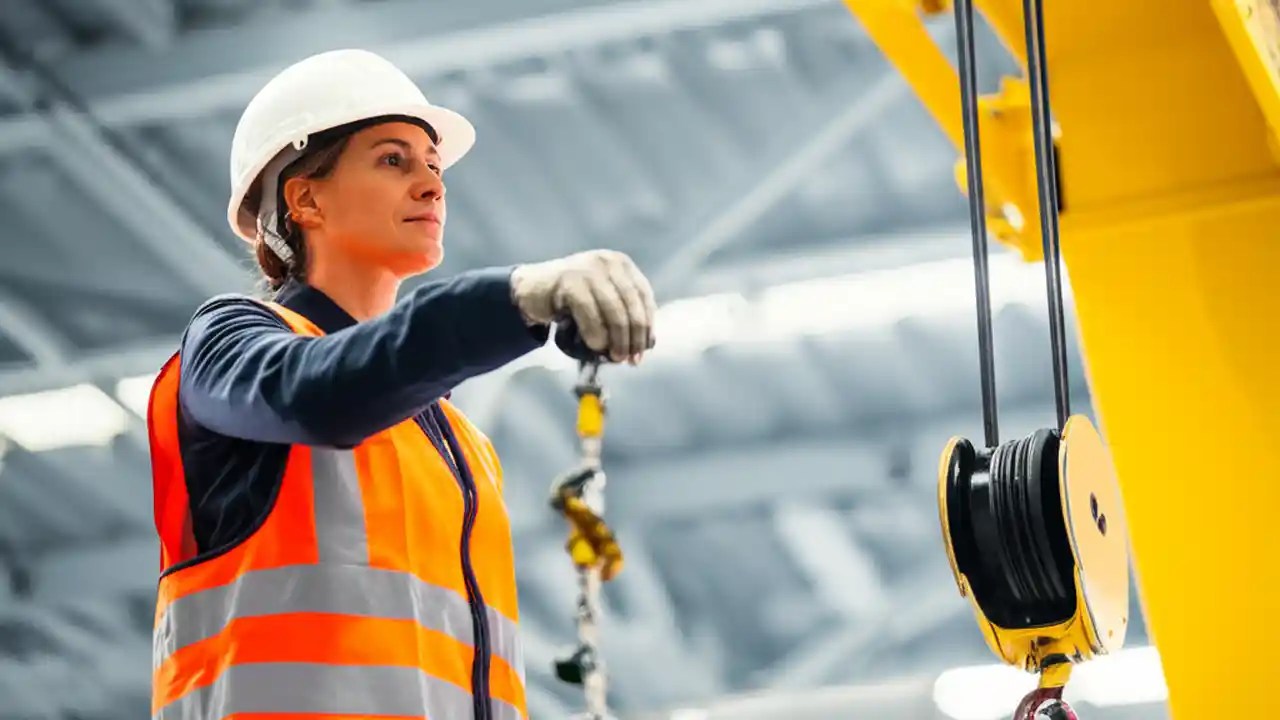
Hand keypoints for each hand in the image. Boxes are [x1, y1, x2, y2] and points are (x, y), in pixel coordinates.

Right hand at [510, 250, 656, 362]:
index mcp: (621, 264)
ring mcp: (588, 270)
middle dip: (634, 337)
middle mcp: (608, 262)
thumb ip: (622, 312)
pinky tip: (596, 346)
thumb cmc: (571, 299)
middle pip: (632, 305)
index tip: (644, 349)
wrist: (532, 290)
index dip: (647, 325)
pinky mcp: (570, 282)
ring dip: (618, 340)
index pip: (644, 296)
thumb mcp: (602, 298)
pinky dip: (596, 334)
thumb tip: (645, 344)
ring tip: (615, 357)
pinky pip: (590, 314)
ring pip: (615, 311)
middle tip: (630, 359)